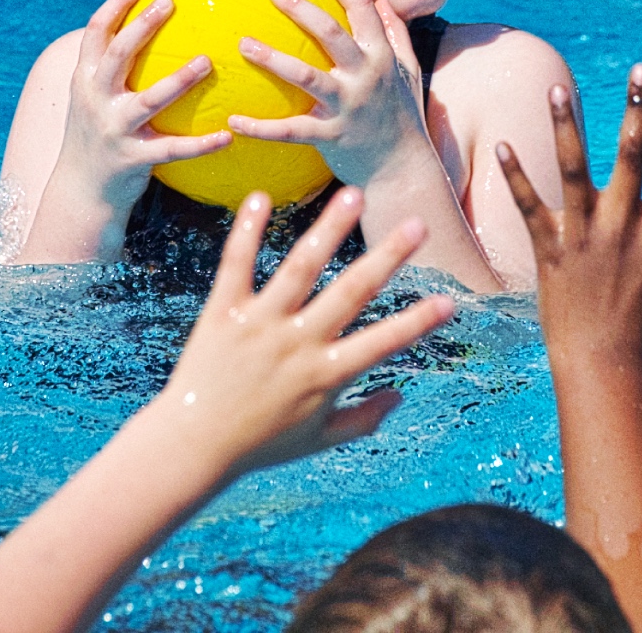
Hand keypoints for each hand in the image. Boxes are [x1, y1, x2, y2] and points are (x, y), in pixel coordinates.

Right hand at [47, 0, 232, 211]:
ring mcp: (114, 130)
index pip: (95, 34)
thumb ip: (113, 69)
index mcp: (85, 80)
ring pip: (148, 100)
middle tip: (169, 2)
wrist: (80, 192)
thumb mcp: (93, 98)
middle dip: (141, 26)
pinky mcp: (133, 159)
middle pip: (117, 55)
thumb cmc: (98, 135)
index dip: (115, 5)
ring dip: (178, 79)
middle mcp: (95, 100)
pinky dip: (201, 143)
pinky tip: (228, 134)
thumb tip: (145, 30)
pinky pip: (172, 149)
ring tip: (207, 60)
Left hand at [156, 185, 456, 478]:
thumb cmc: (260, 444)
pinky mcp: (223, 312)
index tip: (450, 300)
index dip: (418, 323)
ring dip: (329, 229)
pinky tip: (262, 197)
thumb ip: (364, 419)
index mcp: (324, 375)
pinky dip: (248, 230)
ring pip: (300, 268)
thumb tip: (402, 395)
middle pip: (350, 292)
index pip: (382, 344)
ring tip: (352, 195)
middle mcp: (297, 344)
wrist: (192, 446)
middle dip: (387, 257)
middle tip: (416, 224)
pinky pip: (236, 264)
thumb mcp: (318, 440)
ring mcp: (260, 324)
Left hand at [227, 0, 434, 186]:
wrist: (403, 168)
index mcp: (381, 56)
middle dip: (301, 9)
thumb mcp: (409, 73)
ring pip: (307, 76)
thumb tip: (383, 5)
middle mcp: (366, 76)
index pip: (362, 9)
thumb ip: (397, 37)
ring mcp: (348, 106)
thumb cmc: (403, 117)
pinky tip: (233, 120)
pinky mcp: (332, 136)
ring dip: (273, 58)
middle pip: (332, 33)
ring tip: (243, 44)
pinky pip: (291, 131)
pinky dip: (261, 127)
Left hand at [496, 65, 641, 369]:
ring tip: (558, 88)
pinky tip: (503, 144)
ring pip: (575, 169)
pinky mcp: (550, 250)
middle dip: (639, 110)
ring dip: (566, 126)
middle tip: (641, 69)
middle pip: (633, 157)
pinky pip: (529, 206)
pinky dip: (517, 175)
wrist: (602, 370)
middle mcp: (623, 227)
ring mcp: (585, 236)